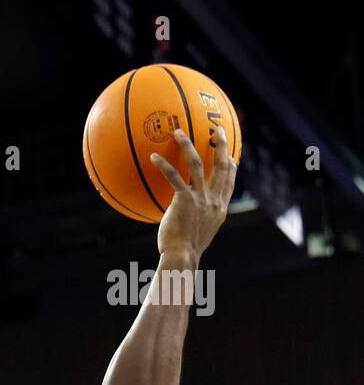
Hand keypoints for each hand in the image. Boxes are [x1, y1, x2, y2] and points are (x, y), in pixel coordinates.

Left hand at [150, 125, 237, 262]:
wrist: (182, 256)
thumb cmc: (186, 249)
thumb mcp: (200, 232)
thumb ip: (199, 218)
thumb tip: (187, 214)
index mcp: (220, 206)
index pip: (230, 180)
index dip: (232, 164)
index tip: (231, 152)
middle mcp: (214, 199)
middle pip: (222, 165)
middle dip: (222, 144)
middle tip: (218, 128)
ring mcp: (200, 198)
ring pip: (198, 164)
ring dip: (188, 145)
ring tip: (178, 132)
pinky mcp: (184, 200)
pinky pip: (174, 177)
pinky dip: (164, 166)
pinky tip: (153, 157)